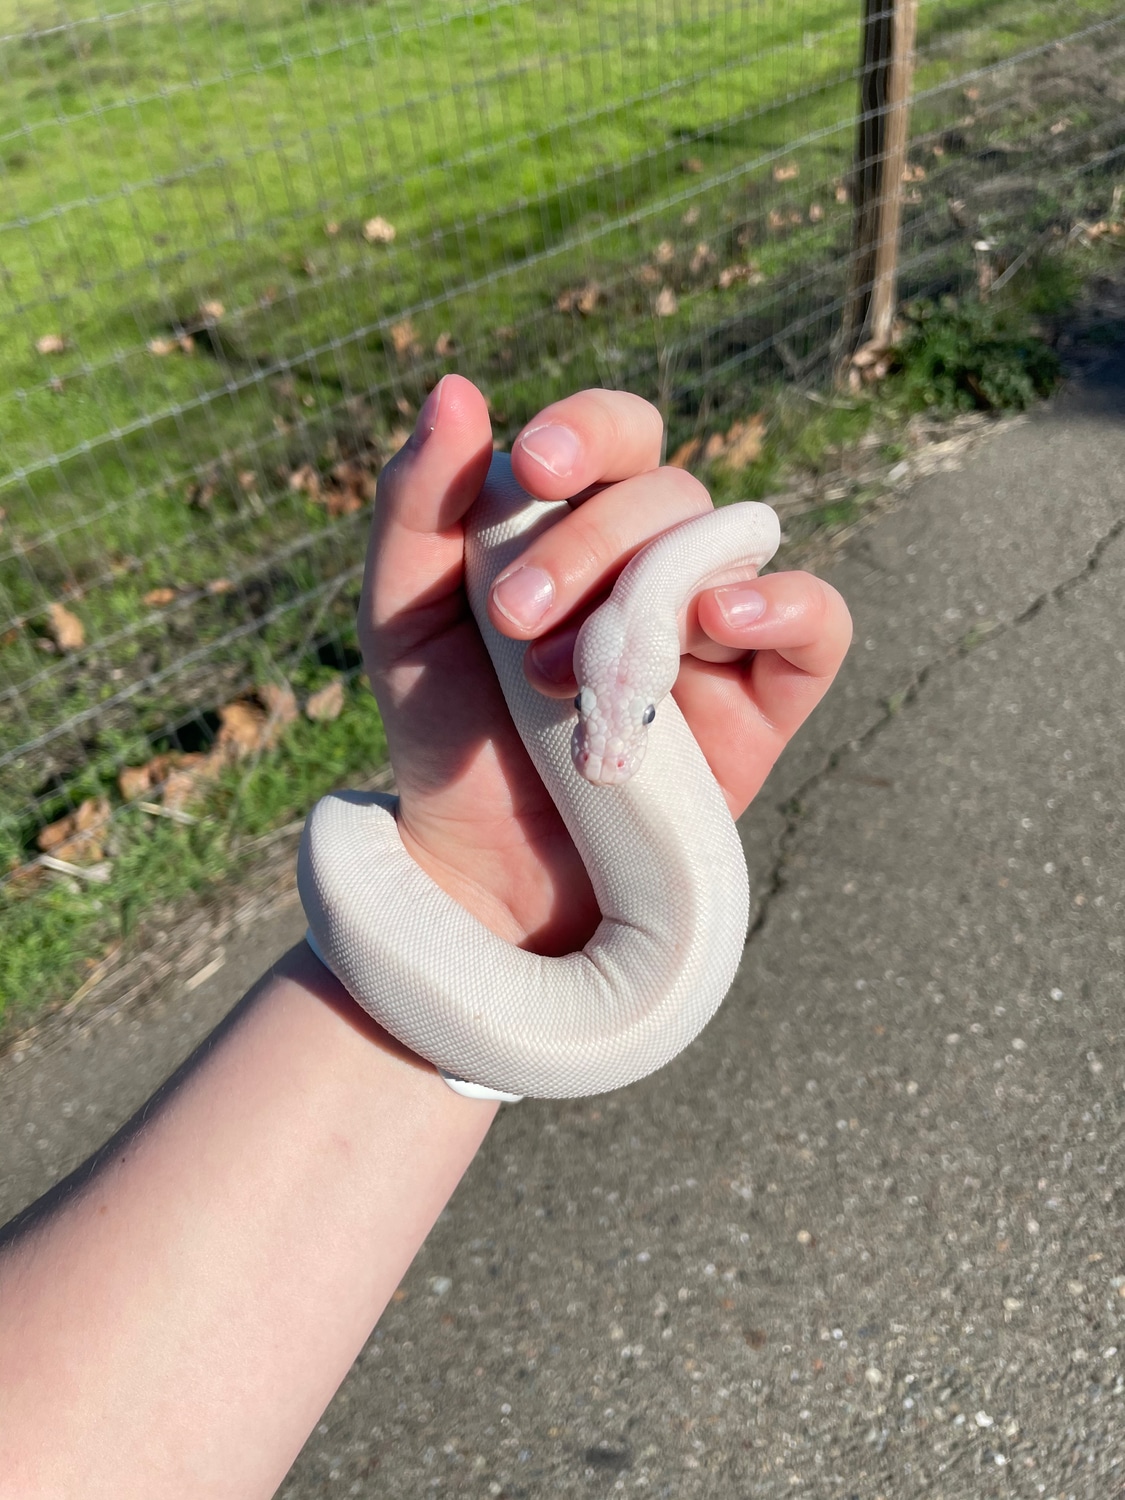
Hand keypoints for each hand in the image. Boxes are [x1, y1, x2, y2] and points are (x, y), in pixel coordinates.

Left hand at [358, 376, 850, 956]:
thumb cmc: (445, 737)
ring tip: (577, 665)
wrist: (485, 872)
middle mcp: (657, 564)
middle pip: (669, 493)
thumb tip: (458, 388)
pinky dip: (786, 605)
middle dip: (588, 543)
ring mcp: (717, 630)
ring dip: (656, 585)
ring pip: (733, 544)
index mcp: (581, 525)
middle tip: (514, 621)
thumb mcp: (401, 618)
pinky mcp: (766, 701)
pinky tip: (721, 623)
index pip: (616, 434)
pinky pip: (820, 623)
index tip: (531, 468)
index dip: (588, 429)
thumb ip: (418, 507)